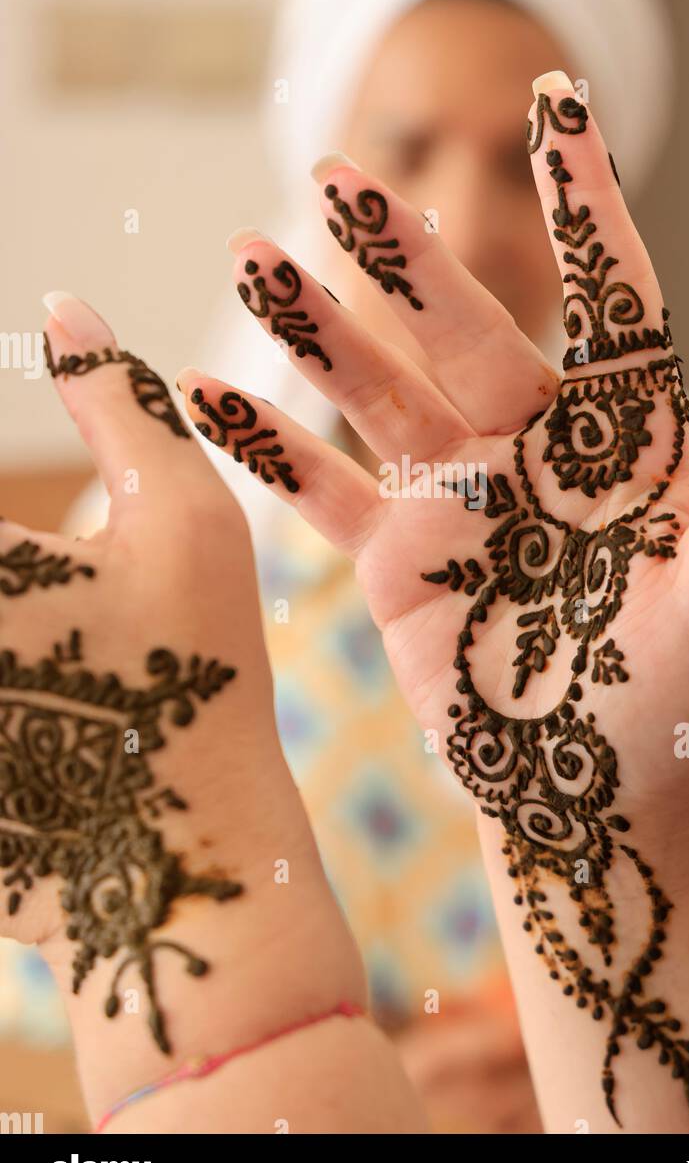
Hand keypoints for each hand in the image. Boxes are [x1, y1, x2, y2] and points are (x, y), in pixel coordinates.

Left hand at [1, 294, 363, 1120]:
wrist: (173, 860)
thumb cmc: (195, 677)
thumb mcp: (182, 518)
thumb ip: (119, 395)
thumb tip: (70, 302)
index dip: (3, 510)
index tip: (22, 525)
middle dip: (2, 556)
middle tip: (40, 583)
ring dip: (5, 609)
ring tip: (41, 625)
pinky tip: (32, 675)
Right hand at [179, 78, 688, 1130]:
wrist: (611, 796)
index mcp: (623, 436)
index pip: (604, 299)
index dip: (581, 205)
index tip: (558, 106)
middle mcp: (532, 447)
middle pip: (463, 328)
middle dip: (402, 257)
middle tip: (342, 176)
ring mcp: (457, 499)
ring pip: (376, 394)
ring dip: (313, 329)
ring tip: (247, 255)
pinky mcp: (396, 563)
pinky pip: (323, 494)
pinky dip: (268, 450)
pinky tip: (210, 396)